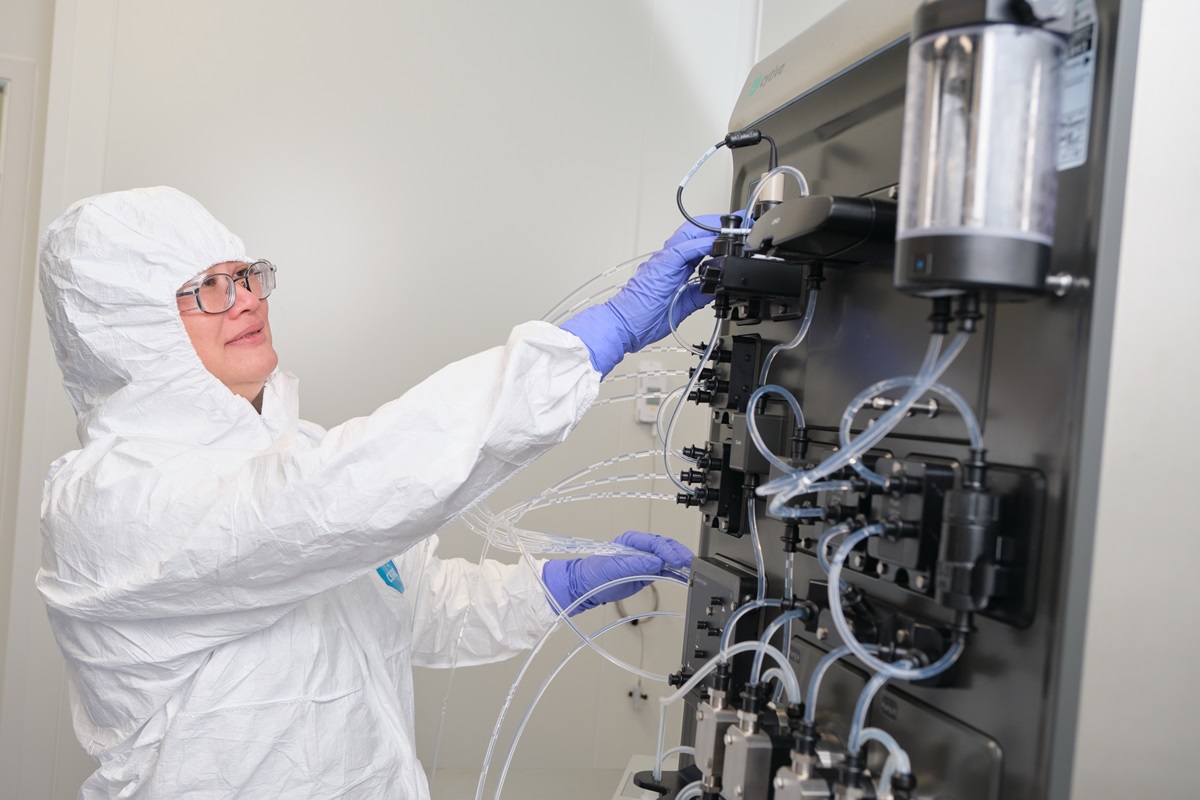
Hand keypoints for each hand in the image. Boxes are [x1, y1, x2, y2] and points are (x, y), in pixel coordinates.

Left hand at [542, 531, 692, 614]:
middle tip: (687, 562)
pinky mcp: (646, 572)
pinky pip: (664, 571)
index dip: (667, 550)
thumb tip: (655, 562)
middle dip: (678, 553)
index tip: (675, 560)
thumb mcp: (613, 568)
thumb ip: (635, 564)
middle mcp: (640, 548)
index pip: (655, 542)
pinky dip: (674, 574)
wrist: (588, 587)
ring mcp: (645, 560)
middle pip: (665, 547)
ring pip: (667, 558)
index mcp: (631, 541)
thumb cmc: (595, 573)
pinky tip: (682, 576)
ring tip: (690, 569)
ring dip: (679, 563)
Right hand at [561, 216, 725, 375]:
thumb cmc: (643, 318)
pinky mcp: (662, 265)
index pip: (697, 244)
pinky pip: (683, 249)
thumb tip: (714, 288)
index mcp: (672, 268)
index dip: (716, 238)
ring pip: (689, 233)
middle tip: (738, 224)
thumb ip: (697, 295)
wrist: (623, 326)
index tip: (734, 238)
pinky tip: (714, 244)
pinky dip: (700, 244)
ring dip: (712, 229)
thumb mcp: (682, 307)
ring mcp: (664, 260)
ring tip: (731, 229)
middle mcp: (668, 259)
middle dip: (717, 225)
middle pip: (694, 231)